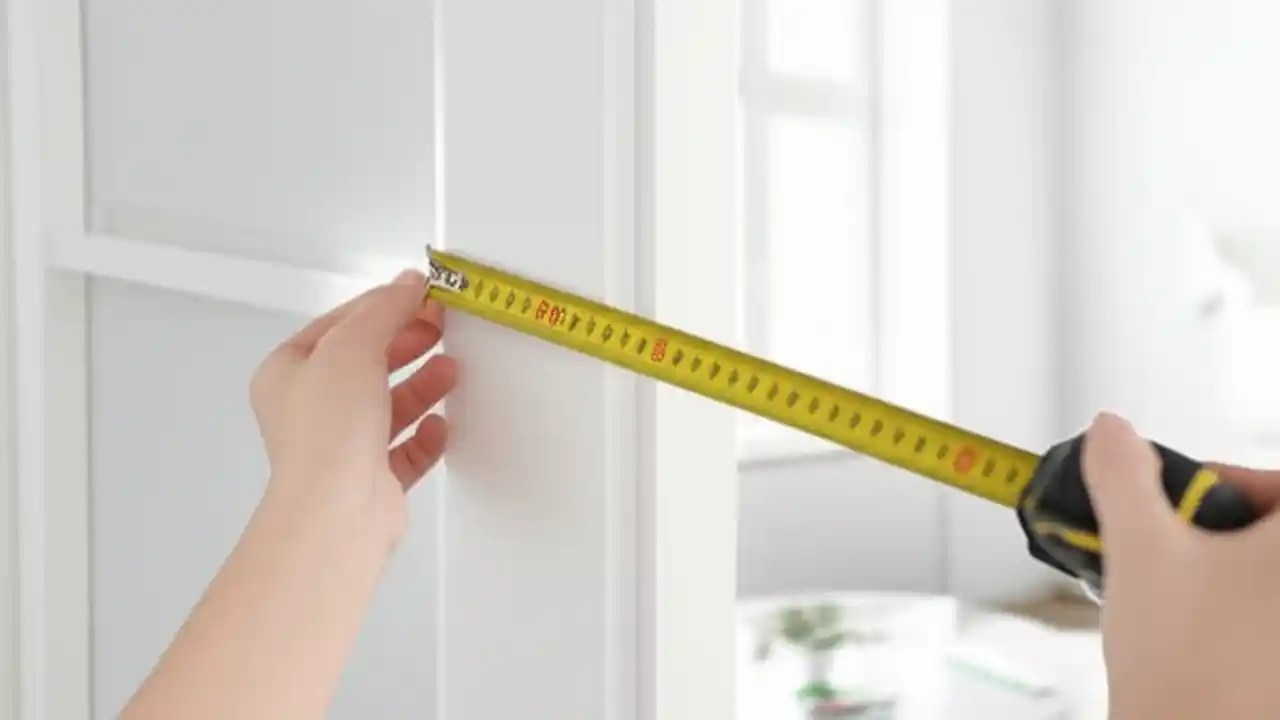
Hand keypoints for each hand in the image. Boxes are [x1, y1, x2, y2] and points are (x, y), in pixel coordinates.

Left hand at [249, 268, 456, 549]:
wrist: (336, 513)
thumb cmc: (330, 427)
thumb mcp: (352, 347)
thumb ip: (384, 310)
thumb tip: (410, 283)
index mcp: (288, 372)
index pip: (339, 325)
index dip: (383, 306)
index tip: (424, 294)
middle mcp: (309, 409)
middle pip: (367, 364)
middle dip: (407, 344)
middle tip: (444, 328)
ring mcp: (340, 446)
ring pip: (388, 406)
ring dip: (421, 386)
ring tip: (452, 371)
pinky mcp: (371, 480)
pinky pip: (404, 450)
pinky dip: (425, 436)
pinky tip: (441, 425)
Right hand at [1081, 413, 1279, 719]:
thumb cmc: (1186, 672)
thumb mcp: (1137, 548)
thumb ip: (1123, 474)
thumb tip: (1113, 431)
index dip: (1238, 482)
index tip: (1197, 503)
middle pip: (1275, 529)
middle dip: (1230, 530)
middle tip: (1185, 552)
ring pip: (1265, 577)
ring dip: (1234, 574)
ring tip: (1185, 598)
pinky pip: (1263, 622)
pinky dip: (1241, 619)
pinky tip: (1202, 639)